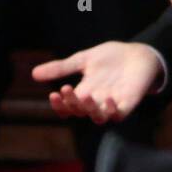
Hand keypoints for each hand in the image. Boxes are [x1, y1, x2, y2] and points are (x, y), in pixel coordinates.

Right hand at [31, 41, 161, 124]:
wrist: (138, 54)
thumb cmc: (111, 58)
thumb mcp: (83, 59)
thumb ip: (61, 68)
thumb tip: (33, 74)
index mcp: (84, 92)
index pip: (68, 107)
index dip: (60, 105)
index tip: (54, 94)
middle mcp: (96, 102)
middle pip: (80, 111)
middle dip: (72, 103)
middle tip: (66, 89)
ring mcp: (112, 104)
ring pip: (98, 117)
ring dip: (90, 109)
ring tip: (84, 96)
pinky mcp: (128, 104)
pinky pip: (119, 115)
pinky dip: (113, 111)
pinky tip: (108, 99)